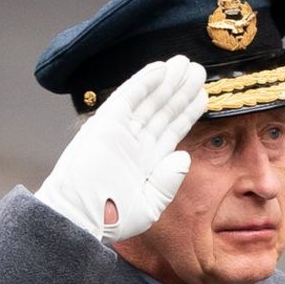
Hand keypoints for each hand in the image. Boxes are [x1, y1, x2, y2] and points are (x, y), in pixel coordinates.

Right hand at [35, 55, 207, 243]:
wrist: (81, 217)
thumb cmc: (111, 219)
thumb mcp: (150, 205)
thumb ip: (168, 182)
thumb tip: (184, 156)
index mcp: (147, 161)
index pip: (172, 130)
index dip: (187, 111)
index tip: (203, 95)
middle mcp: (135, 143)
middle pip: (163, 111)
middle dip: (180, 91)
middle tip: (198, 70)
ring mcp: (120, 132)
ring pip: (149, 101)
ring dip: (167, 82)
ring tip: (186, 64)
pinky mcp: (106, 124)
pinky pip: (128, 98)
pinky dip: (143, 82)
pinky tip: (160, 69)